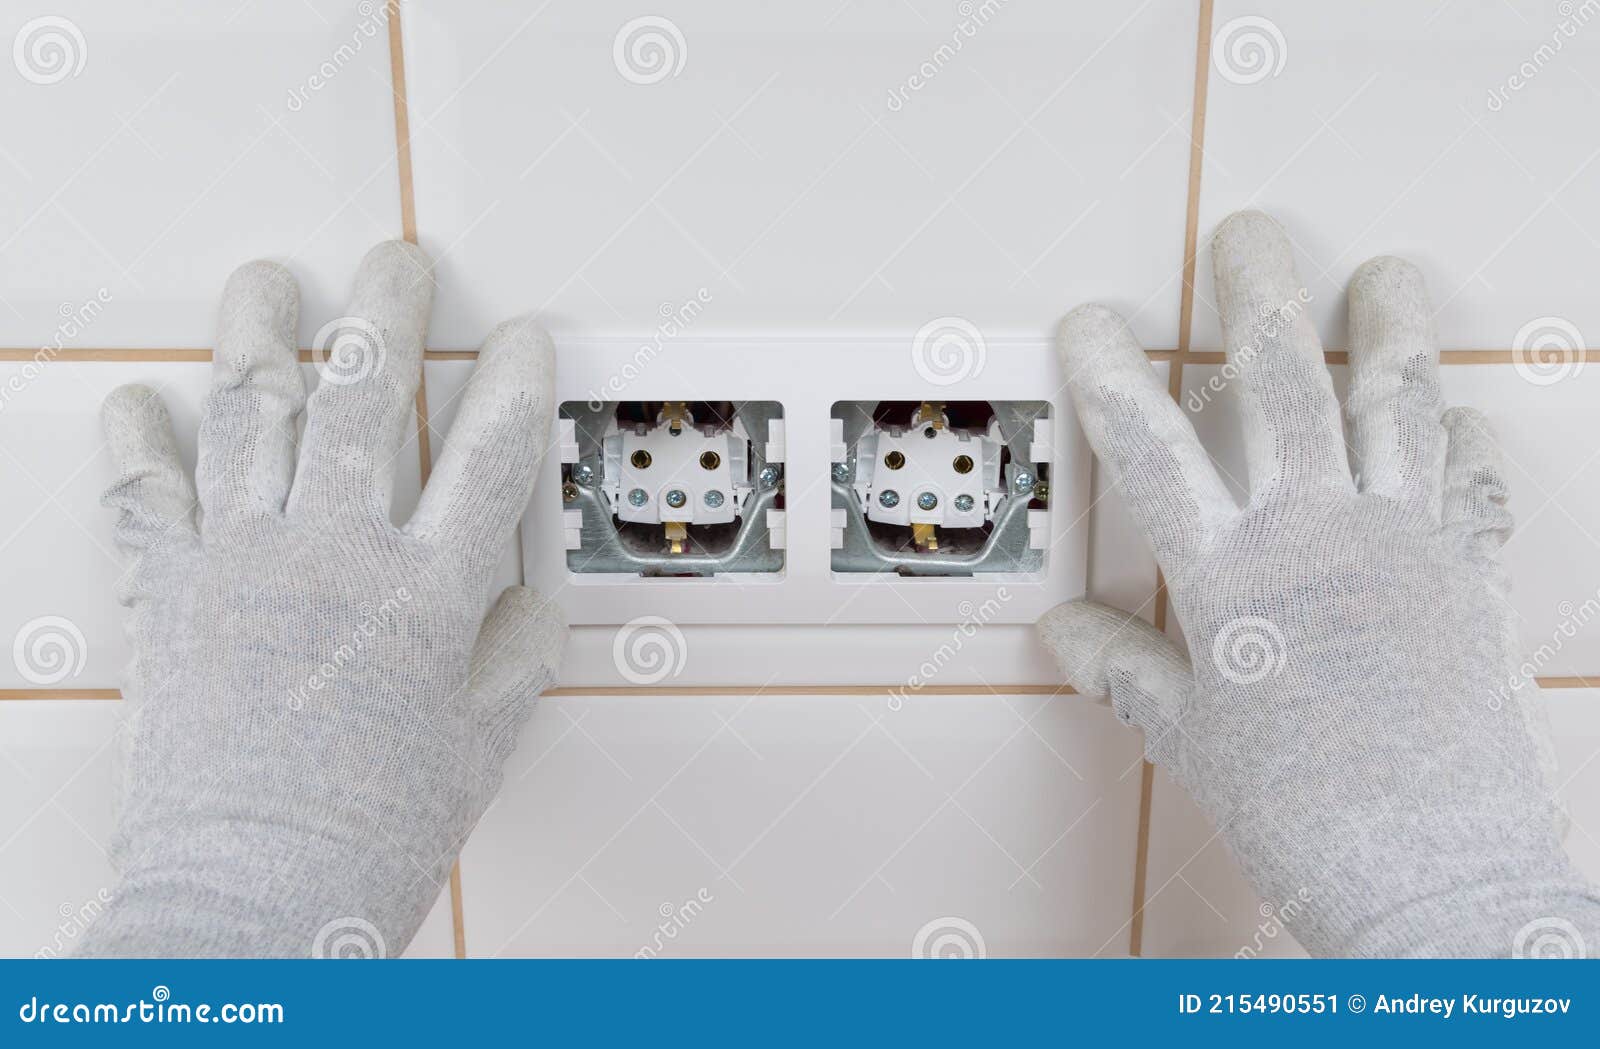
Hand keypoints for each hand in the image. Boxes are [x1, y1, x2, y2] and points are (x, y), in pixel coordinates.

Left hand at [78, 242, 564, 957]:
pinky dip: (139, 443)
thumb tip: (532, 600)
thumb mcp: (483, 742)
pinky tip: (139, 401)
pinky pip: (147, 498)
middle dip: (385, 315)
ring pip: (252, 415)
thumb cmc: (370, 830)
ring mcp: (244, 565)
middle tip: (397, 265)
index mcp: (425, 595)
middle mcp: (335, 557)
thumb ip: (516, 654)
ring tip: (269, 283)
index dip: (517, 384)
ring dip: (261, 335)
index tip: (527, 339)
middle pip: (364, 399)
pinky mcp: (171, 595)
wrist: (252, 891)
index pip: (490, 456)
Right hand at [1038, 210, 1598, 956]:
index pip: (1150, 446)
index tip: (1092, 323)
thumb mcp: (1190, 741)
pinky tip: (1461, 417)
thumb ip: (1126, 671)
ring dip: (1390, 329)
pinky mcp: (1469, 578)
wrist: (1429, 873)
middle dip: (1260, 296)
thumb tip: (1067, 637)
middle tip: (1250, 236)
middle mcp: (1316, 539)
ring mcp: (1403, 548)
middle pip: (1284, 385)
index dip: (1111, 372)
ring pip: (1395, 407)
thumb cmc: (1301, 815)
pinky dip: (1465, 443)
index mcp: (1230, 577)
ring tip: (1386, 273)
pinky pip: (1471, 488)